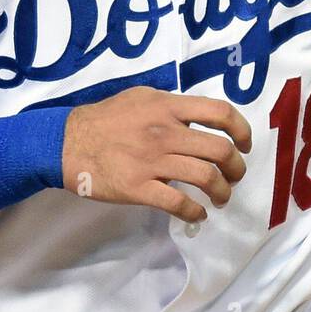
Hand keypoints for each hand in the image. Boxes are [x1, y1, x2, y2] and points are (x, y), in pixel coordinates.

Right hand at [62, 86, 251, 222]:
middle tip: (234, 176)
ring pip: (206, 178)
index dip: (242, 129)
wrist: (66, 143)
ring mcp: (153, 161)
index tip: (244, 144)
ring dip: (221, 192)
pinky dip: (195, 212)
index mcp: (167, 107)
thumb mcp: (140, 97)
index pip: (220, 112)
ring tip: (220, 198)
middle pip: (220, 150)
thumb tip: (197, 117)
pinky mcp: (139, 188)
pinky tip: (197, 214)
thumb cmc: (104, 119)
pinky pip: (178, 204)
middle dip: (236, 168)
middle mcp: (165, 132)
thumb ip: (170, 106)